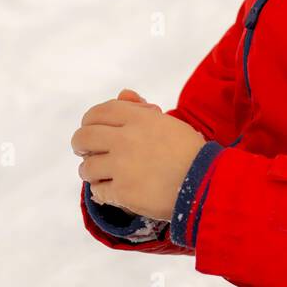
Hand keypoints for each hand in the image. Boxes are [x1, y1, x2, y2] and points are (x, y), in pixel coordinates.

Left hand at [71, 88, 207, 221]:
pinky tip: (112, 192)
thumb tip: (123, 94)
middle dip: (80, 145)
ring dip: (91, 171)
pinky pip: (98, 191)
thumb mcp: (168, 123)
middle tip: (85, 151)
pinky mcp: (123, 192)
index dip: (90, 120)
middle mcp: (126, 139)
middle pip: (84, 137)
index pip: (99, 112)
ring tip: (100, 175)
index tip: (91, 128)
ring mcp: (122, 166)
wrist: (206, 183)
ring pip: (87, 167)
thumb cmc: (190, 152)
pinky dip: (102, 192)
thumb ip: (142, 110)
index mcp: (139, 119)